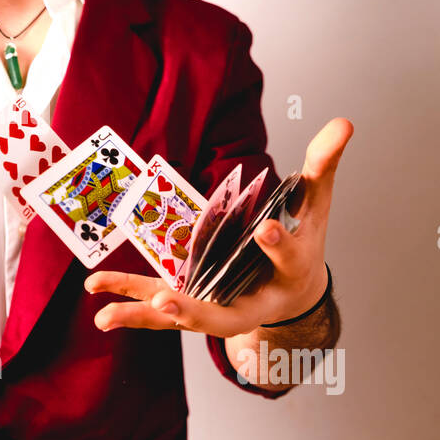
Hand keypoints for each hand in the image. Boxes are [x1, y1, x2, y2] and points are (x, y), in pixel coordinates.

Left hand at [84, 117, 352, 336]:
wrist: (293, 292)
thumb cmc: (303, 240)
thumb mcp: (316, 202)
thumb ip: (324, 163)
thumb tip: (344, 121)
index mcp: (290, 269)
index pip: (287, 256)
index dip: (278, 244)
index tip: (266, 228)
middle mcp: (253, 298)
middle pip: (226, 313)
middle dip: (197, 310)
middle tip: (169, 302)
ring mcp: (218, 305)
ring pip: (182, 317)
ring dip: (145, 315)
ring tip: (104, 317)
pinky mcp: (192, 302)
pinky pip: (159, 306)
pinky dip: (129, 302)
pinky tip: (96, 296)